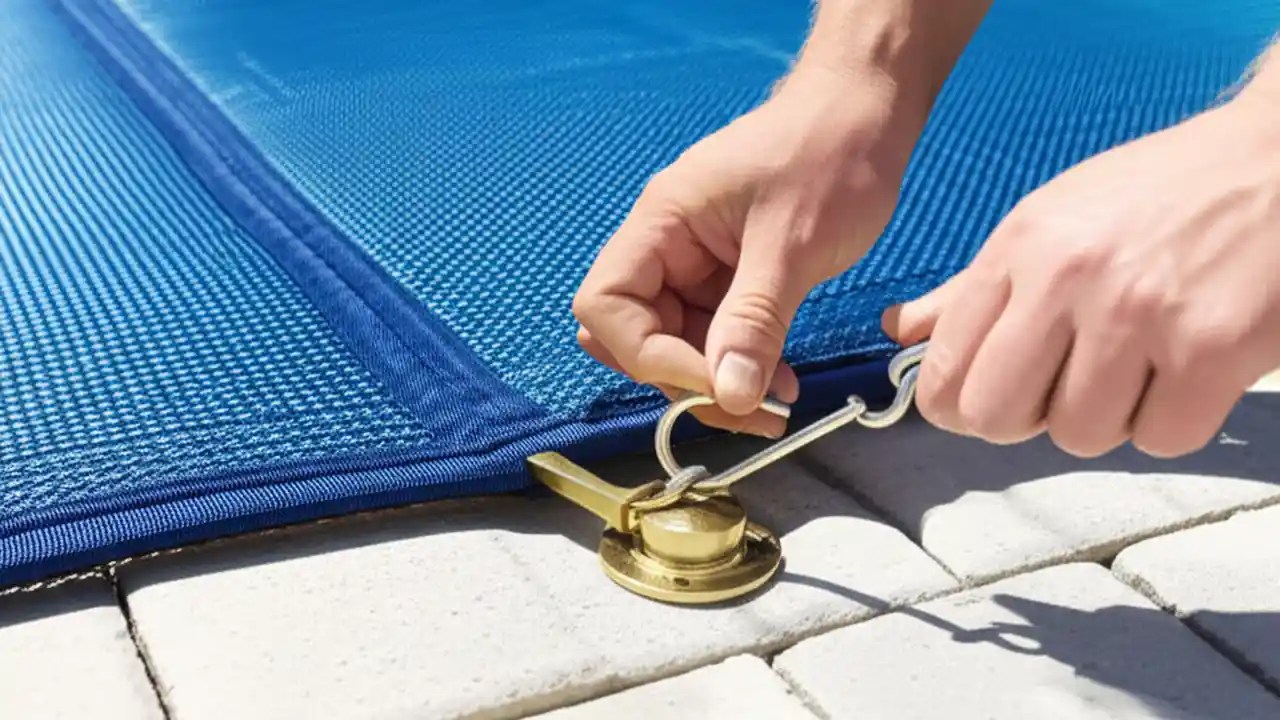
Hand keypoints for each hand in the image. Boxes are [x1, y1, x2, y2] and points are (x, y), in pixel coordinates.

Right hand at [574, 68, 920, 435]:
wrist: (868, 113)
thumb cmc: (829, 157)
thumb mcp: (792, 245)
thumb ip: (754, 320)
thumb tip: (730, 397)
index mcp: (662, 223)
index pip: (607, 305)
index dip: (647, 355)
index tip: (713, 380)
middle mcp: (667, 246)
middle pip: (636, 333)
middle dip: (684, 379)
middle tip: (747, 411)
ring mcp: (696, 265)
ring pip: (679, 344)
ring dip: (720, 381)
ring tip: (778, 403)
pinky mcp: (729, 279)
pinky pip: (717, 335)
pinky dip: (743, 365)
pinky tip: (782, 382)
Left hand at [885, 92, 1279, 457]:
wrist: (1275, 160)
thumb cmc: (1154, 196)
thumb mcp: (1047, 219)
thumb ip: (970, 287)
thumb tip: (900, 332)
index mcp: (1020, 246)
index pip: (944, 370)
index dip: (956, 405)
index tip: (983, 400)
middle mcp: (1068, 278)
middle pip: (995, 417)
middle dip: (1023, 420)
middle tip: (1061, 387)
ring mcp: (1140, 315)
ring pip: (1079, 436)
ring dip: (1106, 418)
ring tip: (1134, 364)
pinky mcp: (1212, 350)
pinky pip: (1158, 440)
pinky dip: (1169, 422)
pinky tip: (1182, 372)